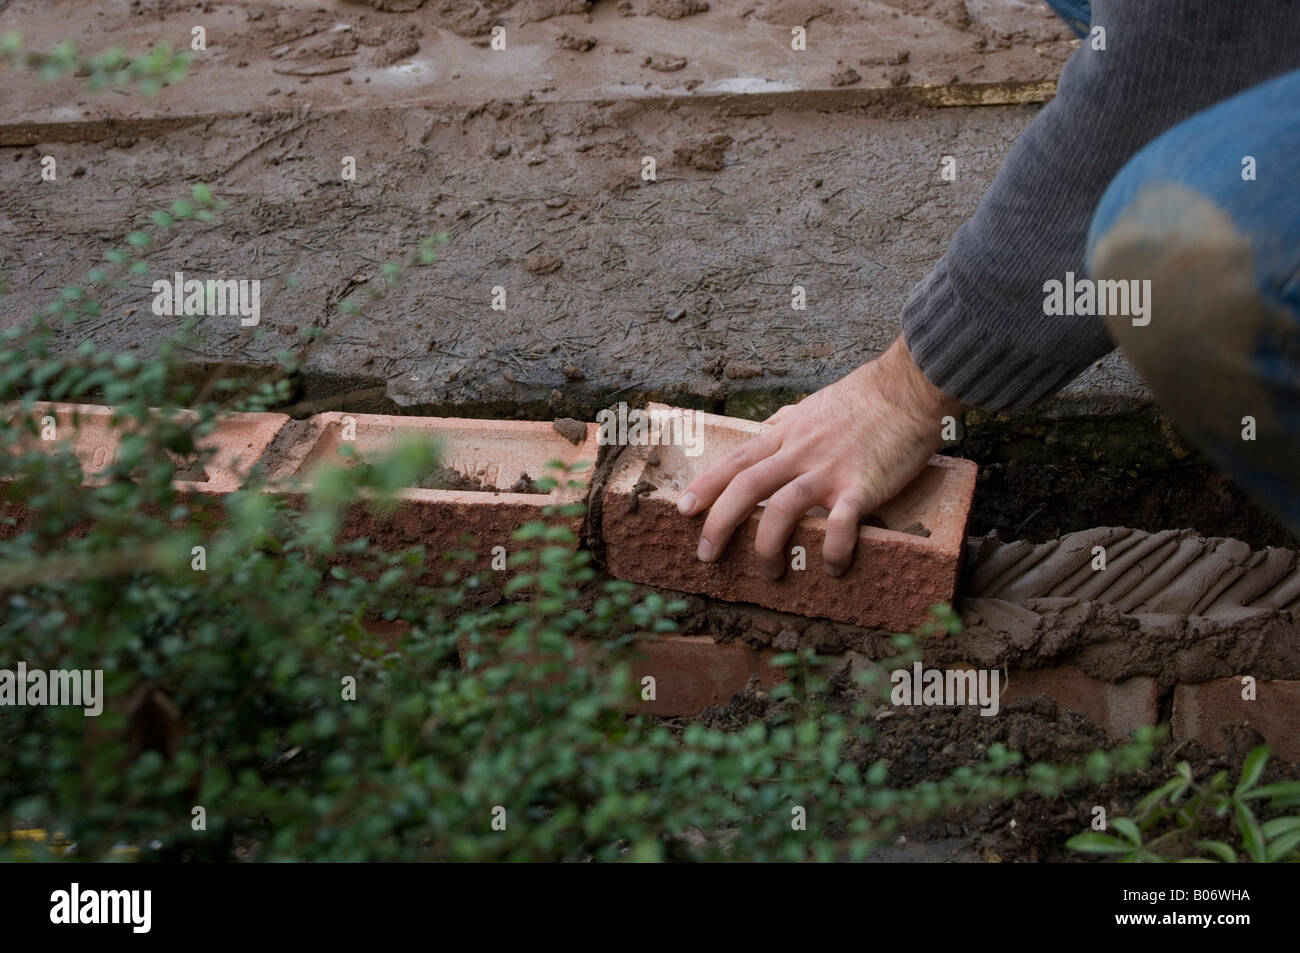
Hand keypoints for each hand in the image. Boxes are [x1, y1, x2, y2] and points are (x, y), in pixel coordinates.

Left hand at [677, 335, 962, 576]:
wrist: (908, 387)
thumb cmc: (864, 397)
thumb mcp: (813, 405)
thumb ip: (789, 422)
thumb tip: (770, 428)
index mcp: (786, 434)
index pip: (736, 461)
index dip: (706, 486)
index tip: (683, 508)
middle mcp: (799, 452)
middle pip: (746, 487)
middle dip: (719, 523)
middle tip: (705, 554)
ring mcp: (829, 469)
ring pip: (782, 509)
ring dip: (767, 546)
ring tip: (768, 572)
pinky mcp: (862, 486)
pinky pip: (839, 525)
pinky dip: (831, 549)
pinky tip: (831, 567)